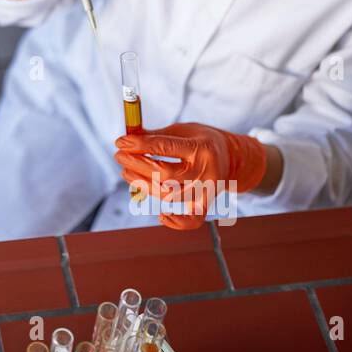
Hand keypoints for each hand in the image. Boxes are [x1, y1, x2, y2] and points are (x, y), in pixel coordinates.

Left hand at [114, 122, 267, 229]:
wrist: (231, 158)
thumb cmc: (202, 141)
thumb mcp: (183, 130)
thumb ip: (157, 136)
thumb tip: (128, 138)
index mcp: (201, 149)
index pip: (165, 147)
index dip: (139, 145)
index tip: (121, 142)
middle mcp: (206, 173)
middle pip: (164, 175)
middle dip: (137, 165)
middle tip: (120, 156)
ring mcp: (206, 192)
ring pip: (169, 197)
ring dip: (143, 186)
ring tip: (127, 172)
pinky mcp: (205, 206)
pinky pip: (190, 220)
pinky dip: (174, 221)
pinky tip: (160, 213)